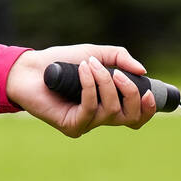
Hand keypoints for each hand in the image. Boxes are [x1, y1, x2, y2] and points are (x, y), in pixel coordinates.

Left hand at [5, 44, 157, 137]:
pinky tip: (82, 70)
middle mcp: (100, 117)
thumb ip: (120, 58)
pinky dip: (90, 87)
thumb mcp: (96, 54)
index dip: (148, 108)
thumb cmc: (63, 62)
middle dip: (130, 93)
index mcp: (109, 104)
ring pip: (111, 110)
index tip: (149, 91)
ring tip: (89, 64)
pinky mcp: (71, 126)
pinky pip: (90, 108)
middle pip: (130, 118)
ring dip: (104, 83)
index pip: (136, 117)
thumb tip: (143, 72)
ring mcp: (86, 123)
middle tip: (116, 73)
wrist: (31, 67)